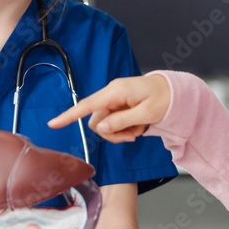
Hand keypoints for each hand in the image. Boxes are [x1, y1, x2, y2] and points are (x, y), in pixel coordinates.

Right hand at [48, 75, 170, 143]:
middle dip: (113, 134)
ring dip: (121, 133)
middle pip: (97, 122)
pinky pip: (114, 122)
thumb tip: (101, 128)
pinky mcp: (118, 105)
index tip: (52, 123)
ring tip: (139, 129)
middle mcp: (111, 94)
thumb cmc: (164, 99)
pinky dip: (125, 129)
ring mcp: (114, 100)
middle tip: (133, 136)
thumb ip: (122, 122)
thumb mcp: (146, 114)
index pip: (87, 105)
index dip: (69, 115)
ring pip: (105, 125)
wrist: (175, 92)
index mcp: (116, 92)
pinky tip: (138, 125)